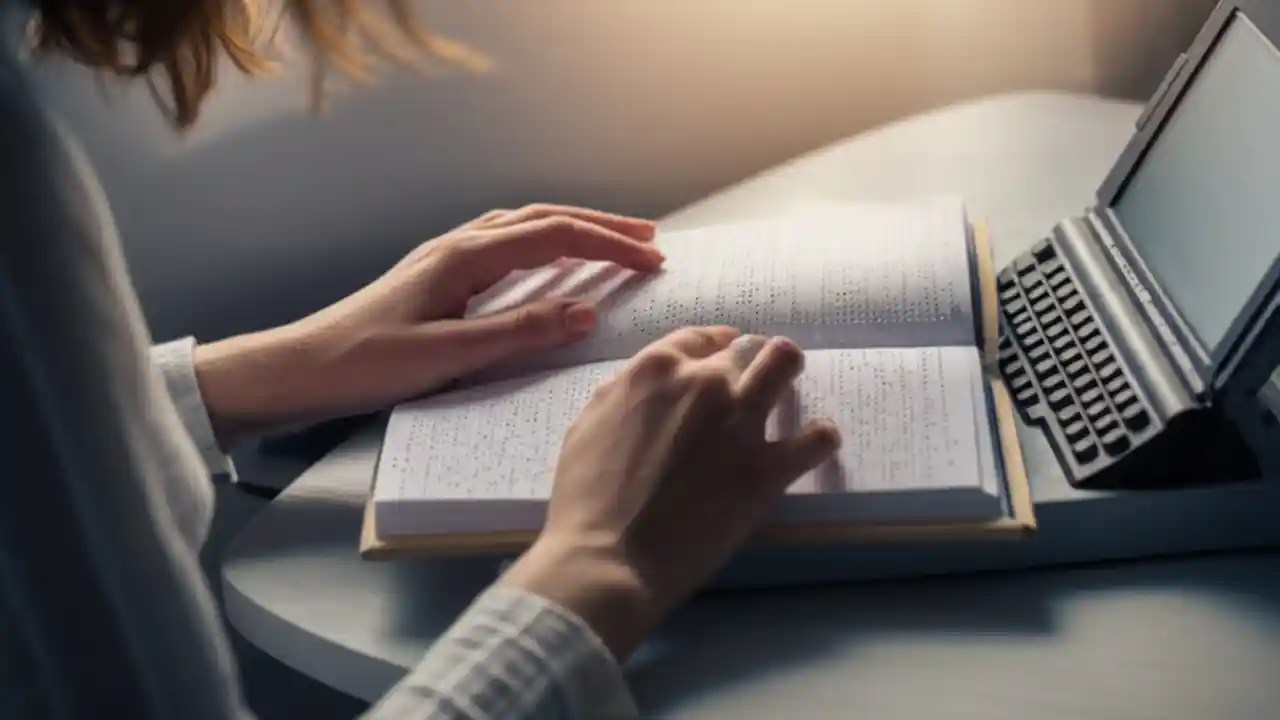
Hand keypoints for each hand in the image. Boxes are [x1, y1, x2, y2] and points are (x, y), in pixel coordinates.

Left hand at [194, 205, 663, 446]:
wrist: (296, 369)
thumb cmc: (362, 365)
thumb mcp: (446, 355)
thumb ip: (518, 332)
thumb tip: (588, 311)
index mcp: (464, 258)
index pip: (554, 236)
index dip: (609, 245)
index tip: (653, 259)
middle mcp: (457, 246)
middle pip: (543, 218)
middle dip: (600, 225)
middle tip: (649, 237)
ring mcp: (445, 259)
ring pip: (522, 227)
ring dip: (571, 229)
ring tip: (611, 242)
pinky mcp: (436, 278)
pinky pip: (504, 246)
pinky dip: (541, 246)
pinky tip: (546, 265)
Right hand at [500, 327, 840, 659]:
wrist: (608, 559)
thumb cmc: (585, 500)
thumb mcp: (587, 427)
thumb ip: (620, 396)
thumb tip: (637, 386)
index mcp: (655, 369)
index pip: (701, 339)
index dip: (715, 347)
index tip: (725, 356)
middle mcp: (705, 383)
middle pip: (747, 348)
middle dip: (750, 361)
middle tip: (753, 382)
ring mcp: (740, 422)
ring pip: (785, 364)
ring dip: (788, 371)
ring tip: (790, 388)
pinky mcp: (767, 468)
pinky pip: (817, 437)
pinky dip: (820, 437)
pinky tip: (815, 443)